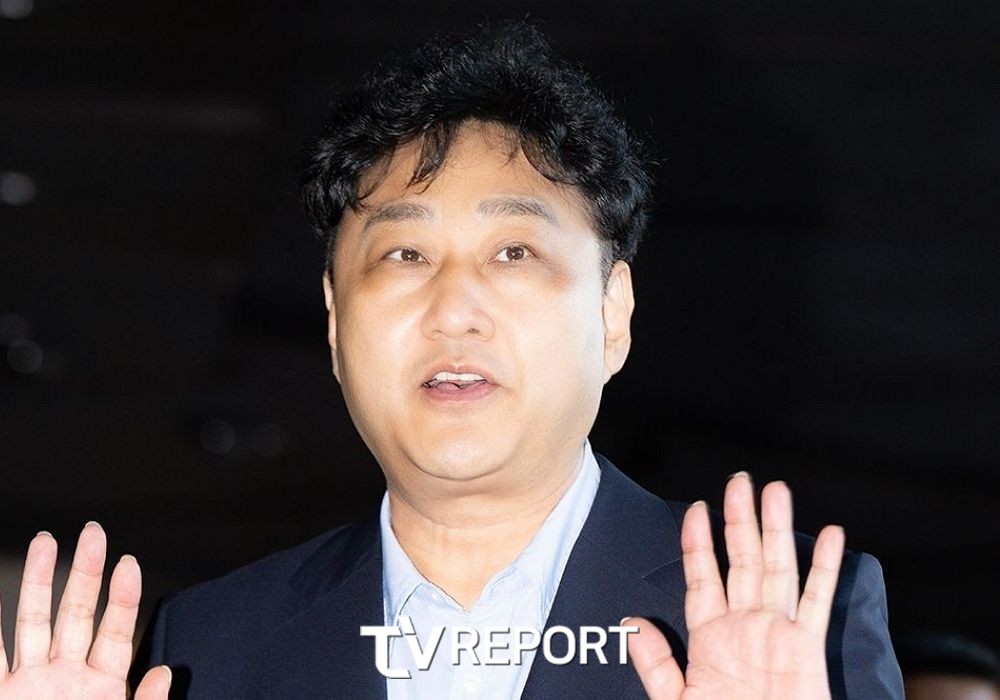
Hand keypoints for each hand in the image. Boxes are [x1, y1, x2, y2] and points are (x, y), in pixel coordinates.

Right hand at [0, 523, 170, 698]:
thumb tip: (166, 672)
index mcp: (101, 690)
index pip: (117, 632)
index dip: (123, 597)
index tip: (129, 562)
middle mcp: (64, 680)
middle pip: (76, 613)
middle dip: (84, 572)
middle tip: (93, 532)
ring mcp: (29, 686)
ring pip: (32, 622)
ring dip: (38, 582)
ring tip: (44, 541)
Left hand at [626, 473, 844, 699]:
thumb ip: (657, 664)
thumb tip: (633, 623)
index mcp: (711, 635)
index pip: (703, 576)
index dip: (698, 542)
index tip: (695, 509)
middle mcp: (745, 624)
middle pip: (741, 560)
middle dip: (740, 520)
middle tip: (739, 481)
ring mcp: (778, 632)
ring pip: (778, 568)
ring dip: (779, 529)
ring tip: (777, 491)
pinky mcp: (808, 647)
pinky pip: (818, 600)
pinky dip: (825, 568)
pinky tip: (832, 536)